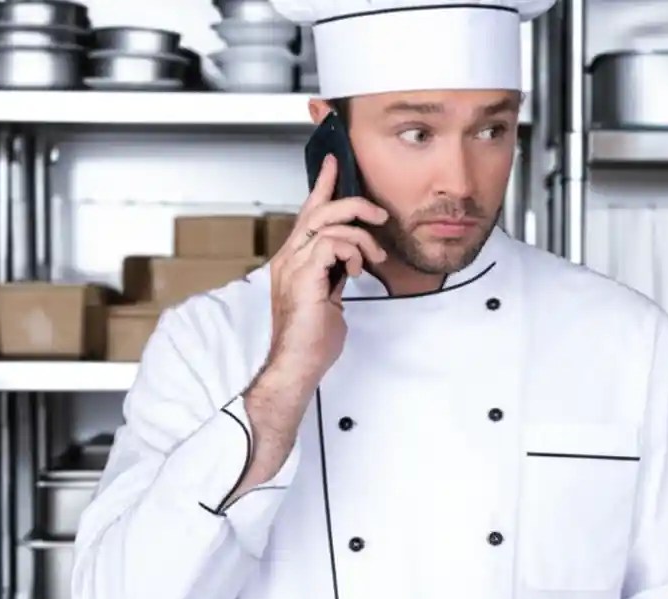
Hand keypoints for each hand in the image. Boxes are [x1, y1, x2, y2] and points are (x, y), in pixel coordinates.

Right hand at [265, 153, 387, 386]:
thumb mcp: (329, 299)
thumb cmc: (311, 340)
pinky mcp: (304, 277)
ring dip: (361, 236)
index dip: (322, 186)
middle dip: (353, 203)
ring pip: (329, 224)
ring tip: (374, 258)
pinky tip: (356, 272)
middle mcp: (289, 258)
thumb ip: (335, 275)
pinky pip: (331, 244)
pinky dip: (352, 252)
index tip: (335, 163)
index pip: (308, 214)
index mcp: (294, 261)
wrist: (297, 365)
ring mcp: (293, 266)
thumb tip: (351, 264)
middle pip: (319, 210)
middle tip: (379, 215)